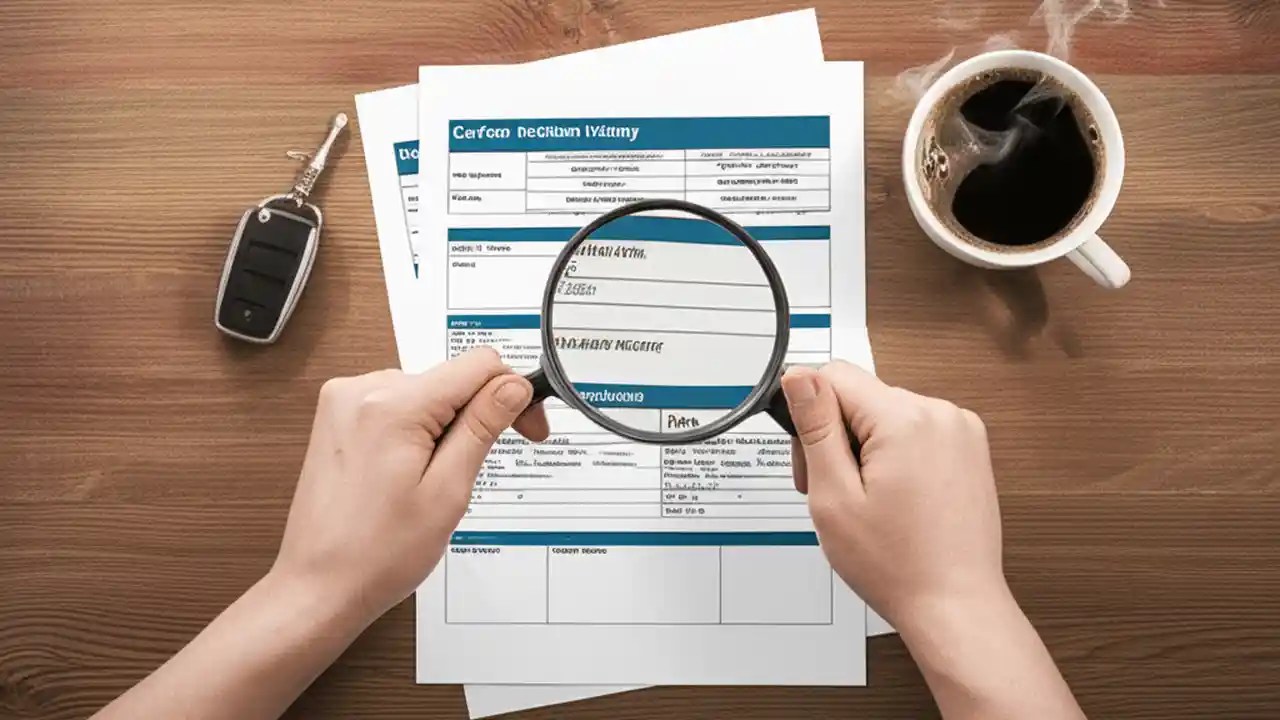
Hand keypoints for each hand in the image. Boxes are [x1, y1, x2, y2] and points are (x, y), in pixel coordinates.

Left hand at [272, 347, 546, 625]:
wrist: (318, 586)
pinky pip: (396, 405)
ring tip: (435, 480)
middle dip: (479, 415)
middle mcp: (361, 390)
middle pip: (451, 378)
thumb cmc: (376, 554)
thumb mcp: (447, 491)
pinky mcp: (336, 416)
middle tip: (482, 467)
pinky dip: (416, 431)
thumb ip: (482, 427)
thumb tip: (513, 385)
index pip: (478, 364)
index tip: (528, 427)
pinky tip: (412, 472)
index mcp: (392, 405)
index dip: (514, 393)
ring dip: (445, 427)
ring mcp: (343, 401)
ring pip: (426, 392)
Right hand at [781, 361, 1005, 632]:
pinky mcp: (969, 447)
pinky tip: (895, 497)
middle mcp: (940, 414)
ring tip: (869, 501)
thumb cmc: (898, 565)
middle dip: (836, 437)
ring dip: (866, 448)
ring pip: (886, 414)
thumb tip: (799, 375)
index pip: (834, 376)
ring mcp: (961, 430)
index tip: (810, 458)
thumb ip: (815, 427)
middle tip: (835, 492)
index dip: (809, 414)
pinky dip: (896, 455)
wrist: (955, 606)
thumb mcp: (834, 495)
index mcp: (905, 419)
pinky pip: (915, 430)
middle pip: (860, 396)